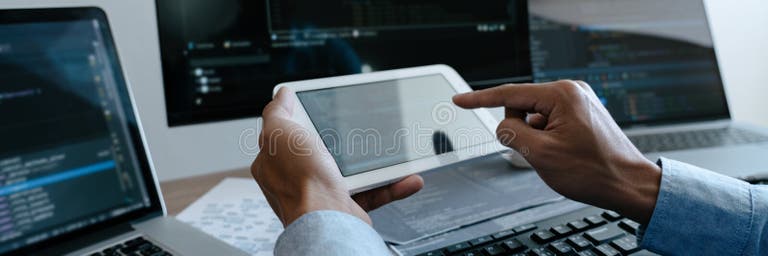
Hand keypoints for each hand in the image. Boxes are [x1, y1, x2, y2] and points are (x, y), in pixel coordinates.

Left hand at [252, 88, 423, 226]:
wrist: (326, 222)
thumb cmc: (300, 183)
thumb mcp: (279, 133)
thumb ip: (277, 112)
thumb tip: (281, 94)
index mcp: (276, 161)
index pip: (287, 133)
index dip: (303, 118)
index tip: (323, 107)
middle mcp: (298, 179)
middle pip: (323, 149)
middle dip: (344, 138)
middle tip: (359, 125)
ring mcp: (323, 192)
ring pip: (354, 171)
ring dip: (376, 162)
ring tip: (391, 148)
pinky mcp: (347, 206)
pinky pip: (374, 192)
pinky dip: (393, 185)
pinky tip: (406, 176)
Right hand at [453, 80, 661, 223]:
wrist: (628, 184)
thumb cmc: (594, 171)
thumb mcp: (541, 155)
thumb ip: (511, 133)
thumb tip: (502, 125)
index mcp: (562, 95)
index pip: (509, 94)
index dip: (479, 99)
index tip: (460, 101)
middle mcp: (572, 92)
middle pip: (522, 107)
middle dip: (522, 132)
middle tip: (542, 153)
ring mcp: (578, 102)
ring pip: (534, 118)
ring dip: (537, 139)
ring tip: (560, 156)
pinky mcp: (581, 114)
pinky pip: (548, 123)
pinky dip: (548, 140)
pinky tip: (566, 154)